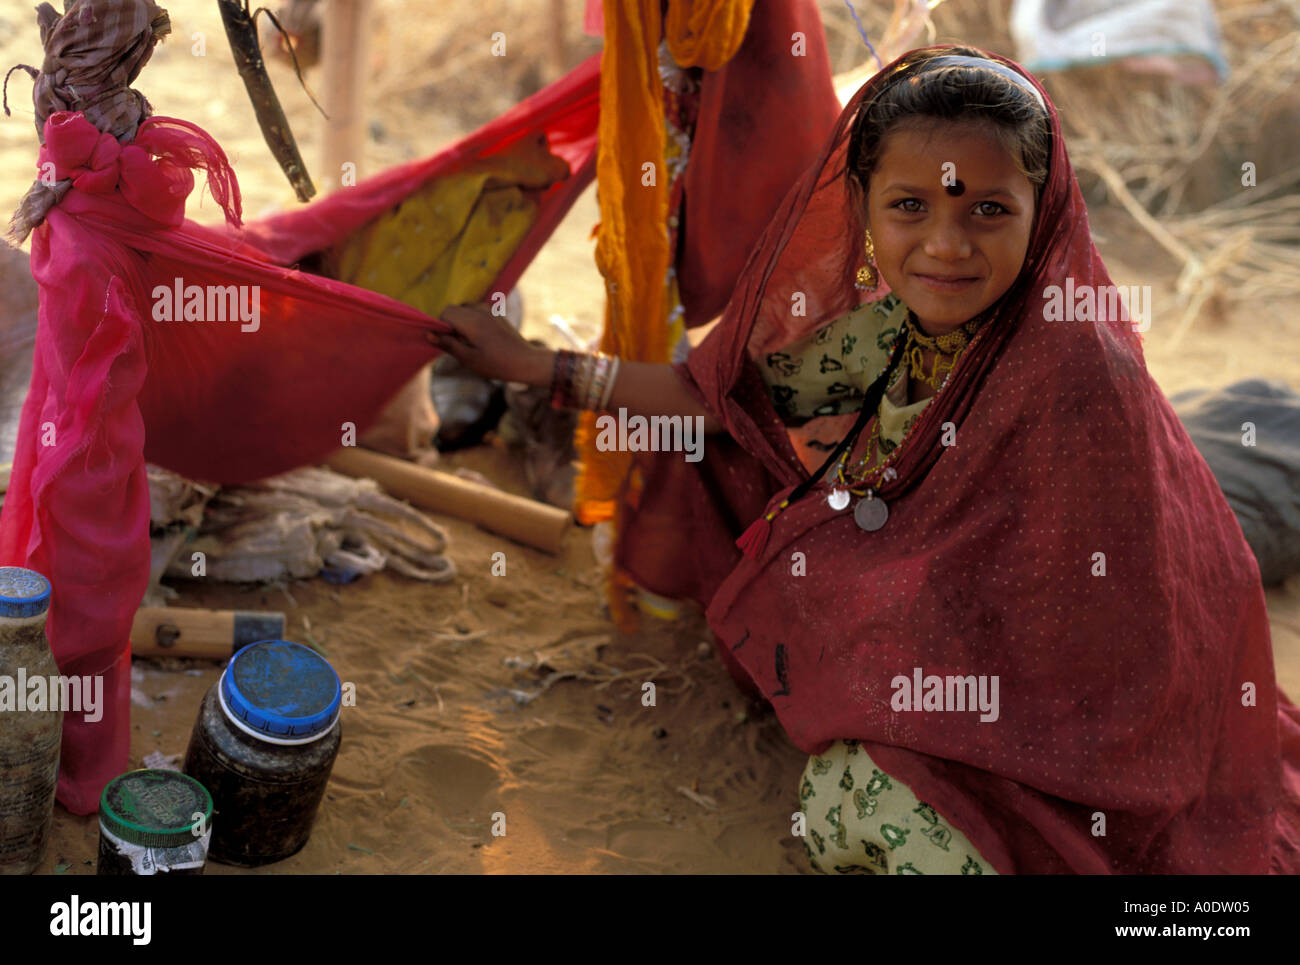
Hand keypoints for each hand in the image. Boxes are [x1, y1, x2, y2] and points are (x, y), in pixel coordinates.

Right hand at [428, 302, 551, 384]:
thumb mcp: (469, 359)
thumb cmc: (497, 364)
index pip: (445, 313)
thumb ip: (448, 345)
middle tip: (459, 344)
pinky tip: (481, 338)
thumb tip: (428, 334)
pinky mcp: (497, 314)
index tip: (448, 343)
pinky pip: (476, 311)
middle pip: (454, 309)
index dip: (441, 327)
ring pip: (465, 309)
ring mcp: (490, 310)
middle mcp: (481, 310)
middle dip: (450, 324)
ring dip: (461, 322)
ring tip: (470, 342)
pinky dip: (472, 321)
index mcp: (472, 321)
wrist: (526, 361)